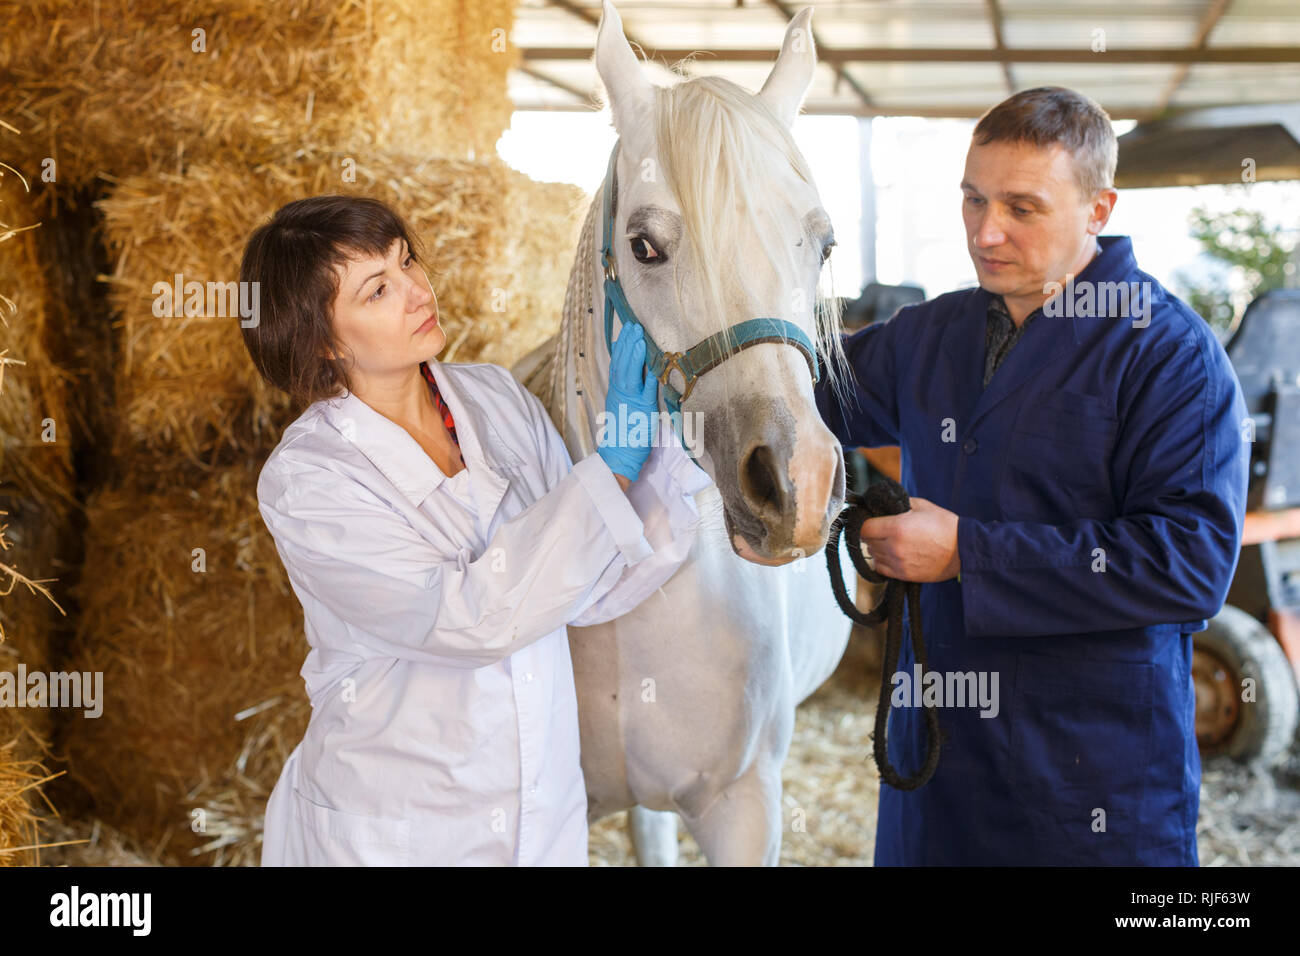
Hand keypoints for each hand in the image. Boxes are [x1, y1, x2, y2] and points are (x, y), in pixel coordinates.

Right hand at [596, 323, 658, 481]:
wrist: (618, 455)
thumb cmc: (623, 433)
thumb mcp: (620, 406)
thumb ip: (625, 389)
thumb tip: (633, 375)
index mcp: (616, 390)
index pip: (617, 363)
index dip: (621, 346)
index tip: (625, 330)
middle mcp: (621, 392)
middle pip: (622, 363)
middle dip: (628, 343)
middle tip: (633, 325)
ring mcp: (631, 399)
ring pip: (630, 372)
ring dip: (635, 354)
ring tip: (638, 336)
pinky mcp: (643, 409)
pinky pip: (647, 388)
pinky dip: (650, 374)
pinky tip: (654, 361)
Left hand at [859, 497, 960, 581]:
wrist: (963, 550)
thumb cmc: (944, 526)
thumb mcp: (921, 506)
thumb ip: (898, 504)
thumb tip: (882, 506)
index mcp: (896, 528)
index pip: (864, 528)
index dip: (866, 522)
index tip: (872, 520)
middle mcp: (894, 547)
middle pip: (867, 541)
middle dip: (872, 534)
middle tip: (882, 530)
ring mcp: (898, 563)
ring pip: (873, 555)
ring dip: (877, 548)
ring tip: (890, 542)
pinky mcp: (903, 575)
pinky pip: (880, 568)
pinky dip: (882, 561)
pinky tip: (892, 554)